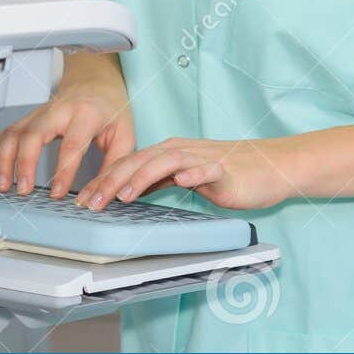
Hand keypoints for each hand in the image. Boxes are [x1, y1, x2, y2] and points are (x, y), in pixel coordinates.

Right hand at [0, 84, 134, 197]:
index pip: (72, 143)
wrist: (96, 83)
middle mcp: (58, 111)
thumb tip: (97, 198)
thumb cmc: (110, 110)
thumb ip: (112, 168)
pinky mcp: (27, 120)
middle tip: (23, 190)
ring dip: (4, 160)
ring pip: (14, 133)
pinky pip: (3, 134)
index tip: (57, 193)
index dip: (63, 170)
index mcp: (85, 114)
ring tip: (2, 185)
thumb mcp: (124, 136)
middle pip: (34, 134)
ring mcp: (38, 114)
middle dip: (25, 164)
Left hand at [75, 136, 295, 211]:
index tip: (85, 199)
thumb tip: (130, 189)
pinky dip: (194, 173)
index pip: (129, 163)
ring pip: (166, 162)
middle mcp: (181, 151)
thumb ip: (160, 179)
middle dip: (113, 181)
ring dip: (143, 177)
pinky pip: (207, 169)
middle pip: (140, 161)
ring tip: (126, 195)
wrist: (269, 167)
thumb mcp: (186, 175)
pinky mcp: (225, 170)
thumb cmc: (229, 173)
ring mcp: (202, 158)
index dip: (105, 180)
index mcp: (169, 152)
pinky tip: (183, 182)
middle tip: (93, 202)